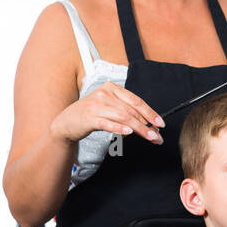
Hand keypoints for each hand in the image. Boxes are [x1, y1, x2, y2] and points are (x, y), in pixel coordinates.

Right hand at [49, 83, 163, 145]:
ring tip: (150, 137)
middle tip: (158, 136)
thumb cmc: (91, 115)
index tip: (161, 123)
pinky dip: (119, 128)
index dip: (150, 112)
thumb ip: (126, 110)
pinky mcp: (89, 118)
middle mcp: (104, 94)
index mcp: (112, 88)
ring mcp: (96, 105)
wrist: (66, 123)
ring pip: (123, 117)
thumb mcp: (109, 107)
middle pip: (132, 110)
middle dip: (148, 125)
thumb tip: (149, 122)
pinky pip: (108, 123)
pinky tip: (129, 133)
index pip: (136, 100)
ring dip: (139, 129)